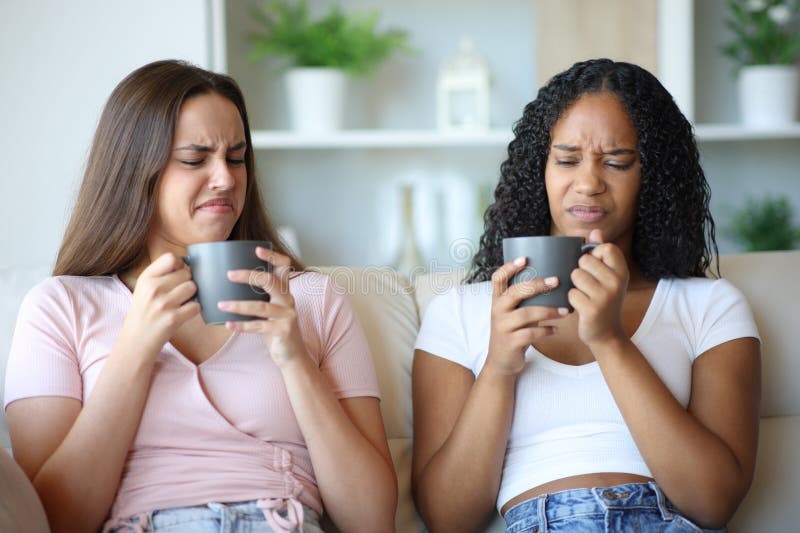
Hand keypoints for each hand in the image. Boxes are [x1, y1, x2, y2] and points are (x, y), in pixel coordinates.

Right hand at [120, 253, 199, 357]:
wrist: (136, 341)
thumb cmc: (144, 312)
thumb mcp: (144, 288)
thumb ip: (161, 274)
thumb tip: (187, 263)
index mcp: (146, 278)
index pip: (170, 258)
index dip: (179, 264)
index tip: (177, 273)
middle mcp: (153, 289)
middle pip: (186, 273)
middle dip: (187, 282)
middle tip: (179, 293)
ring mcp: (163, 304)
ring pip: (193, 287)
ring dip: (192, 295)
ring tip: (182, 302)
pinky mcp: (173, 318)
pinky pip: (196, 305)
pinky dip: (194, 309)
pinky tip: (184, 312)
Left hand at [218, 246, 306, 366]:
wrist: (292, 355)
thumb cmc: (275, 329)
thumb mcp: (270, 310)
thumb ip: (258, 297)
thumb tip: (227, 286)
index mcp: (284, 291)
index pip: (284, 266)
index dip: (272, 256)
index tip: (256, 249)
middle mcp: (288, 300)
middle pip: (271, 281)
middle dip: (249, 276)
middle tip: (229, 274)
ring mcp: (288, 315)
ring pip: (261, 306)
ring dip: (238, 305)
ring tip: (220, 304)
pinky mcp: (283, 330)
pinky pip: (259, 326)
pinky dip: (242, 325)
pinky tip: (228, 325)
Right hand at [486, 257, 566, 375]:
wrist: (501, 361)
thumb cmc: (513, 331)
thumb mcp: (513, 312)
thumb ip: (524, 299)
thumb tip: (552, 281)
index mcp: (497, 300)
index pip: (498, 278)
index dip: (509, 267)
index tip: (524, 258)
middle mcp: (497, 310)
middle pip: (515, 292)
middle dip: (536, 285)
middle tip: (556, 281)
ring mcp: (503, 326)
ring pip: (526, 314)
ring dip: (549, 311)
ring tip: (565, 311)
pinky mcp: (510, 342)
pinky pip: (531, 333)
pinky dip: (546, 330)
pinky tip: (556, 329)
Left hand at [568, 229, 628, 347]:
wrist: (606, 334)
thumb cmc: (602, 301)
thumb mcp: (607, 277)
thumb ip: (600, 253)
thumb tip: (595, 231)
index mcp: (622, 271)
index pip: (605, 247)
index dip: (594, 255)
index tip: (596, 268)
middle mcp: (617, 282)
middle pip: (585, 260)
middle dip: (580, 271)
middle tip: (588, 286)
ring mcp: (606, 296)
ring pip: (575, 275)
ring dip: (575, 286)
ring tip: (584, 295)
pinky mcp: (592, 309)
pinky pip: (571, 293)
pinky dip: (571, 300)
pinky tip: (581, 307)